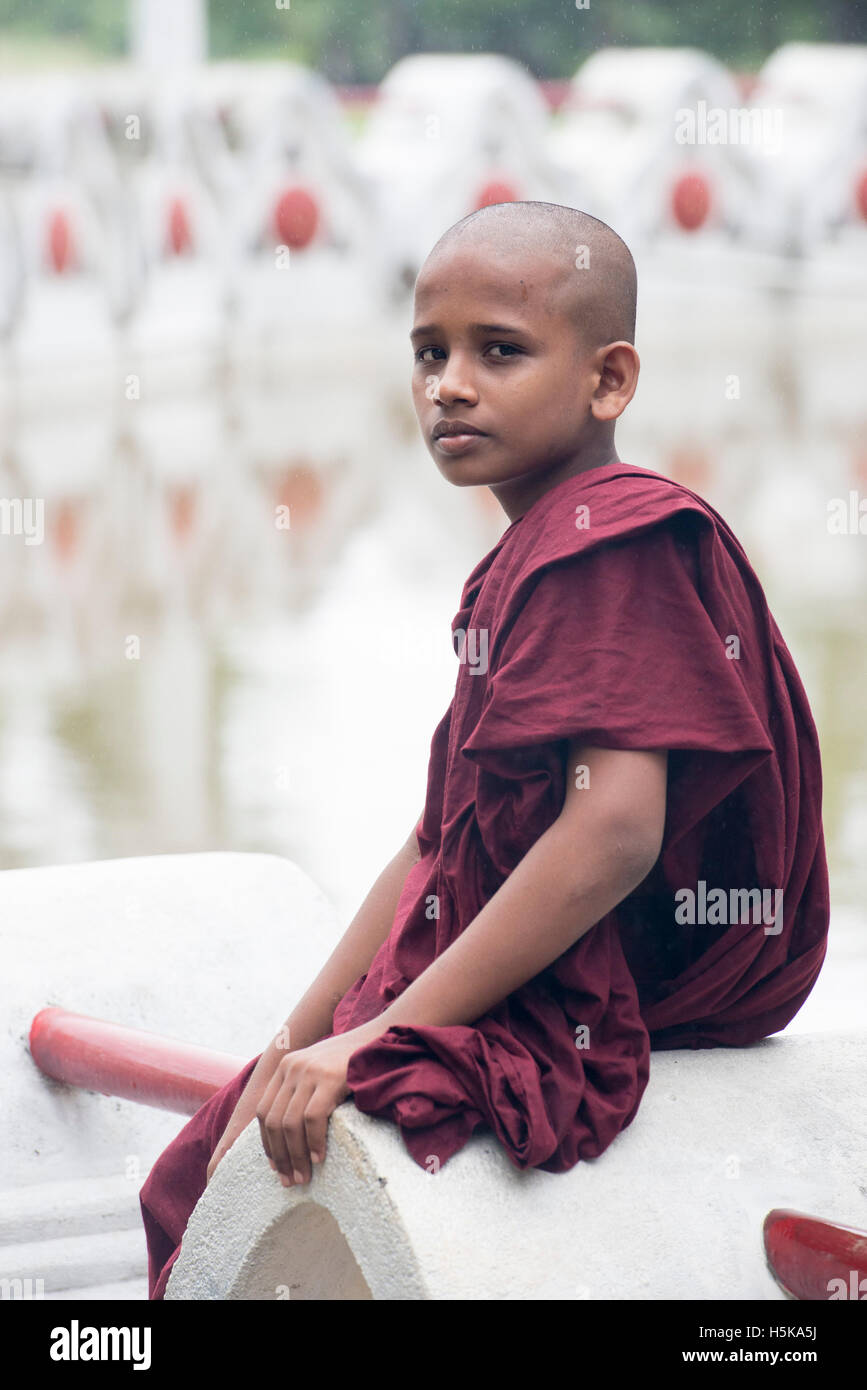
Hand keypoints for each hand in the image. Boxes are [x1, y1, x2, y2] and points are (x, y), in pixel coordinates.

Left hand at [256, 1026, 377, 1187]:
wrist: (382, 1036)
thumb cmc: (352, 1060)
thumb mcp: (319, 1071)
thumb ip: (302, 1092)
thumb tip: (291, 1138)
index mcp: (286, 1066)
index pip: (264, 1111)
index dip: (266, 1142)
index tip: (275, 1166)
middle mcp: (292, 1067)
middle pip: (274, 1120)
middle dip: (279, 1156)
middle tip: (289, 1181)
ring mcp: (310, 1071)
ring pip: (290, 1123)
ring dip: (295, 1156)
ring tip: (303, 1177)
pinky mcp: (330, 1078)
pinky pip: (312, 1118)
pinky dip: (314, 1142)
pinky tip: (320, 1158)